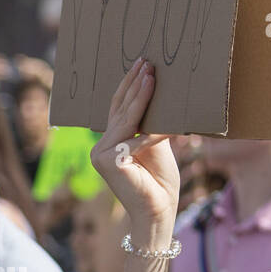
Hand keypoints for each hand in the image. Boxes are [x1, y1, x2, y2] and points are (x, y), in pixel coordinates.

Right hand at [89, 58, 179, 226]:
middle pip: (120, 109)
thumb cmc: (160, 179)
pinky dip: (154, 131)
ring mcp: (100, 154)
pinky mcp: (108, 162)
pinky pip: (135, 139)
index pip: (119, 108)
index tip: (142, 64)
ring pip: (126, 120)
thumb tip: (155, 96)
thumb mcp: (156, 145)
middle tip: (147, 62)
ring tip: (152, 76)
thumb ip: (150, 125)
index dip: (129, 85)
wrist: (160, 209)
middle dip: (135, 84)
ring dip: (141, 97)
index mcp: (111, 140)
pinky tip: (170, 123)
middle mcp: (101, 145)